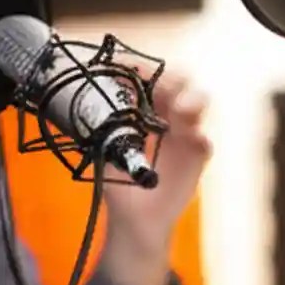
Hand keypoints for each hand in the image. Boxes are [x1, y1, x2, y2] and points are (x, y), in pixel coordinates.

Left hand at [100, 70, 210, 284]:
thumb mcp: (101, 147)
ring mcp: (184, 131)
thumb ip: (98, 125)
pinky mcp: (196, 155)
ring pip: (196, 102)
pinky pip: (203, 141)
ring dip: (191, 99)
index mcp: (143, 104)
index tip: (127, 66)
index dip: (140, 66)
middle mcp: (167, 111)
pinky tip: (192, 138)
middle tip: (159, 85)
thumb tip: (81, 100)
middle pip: (176, 80)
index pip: (147, 74)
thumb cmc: (117, 178)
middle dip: (169, 77)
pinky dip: (198, 137)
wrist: (133, 218)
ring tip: (182, 107)